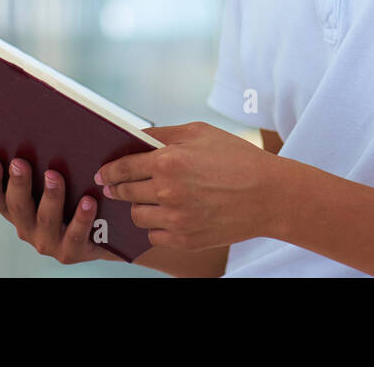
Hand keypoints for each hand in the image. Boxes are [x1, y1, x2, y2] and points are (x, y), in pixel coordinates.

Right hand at [0, 156, 122, 263]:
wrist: (102, 233)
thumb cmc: (73, 197)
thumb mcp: (54, 178)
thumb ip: (42, 161)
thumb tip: (41, 128)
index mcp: (16, 206)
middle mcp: (27, 225)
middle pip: (16, 206)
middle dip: (18, 183)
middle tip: (20, 163)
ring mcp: (47, 240)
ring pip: (45, 219)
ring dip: (50, 196)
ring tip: (54, 176)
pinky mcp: (71, 251)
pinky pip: (74, 235)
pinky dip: (81, 217)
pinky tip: (88, 201)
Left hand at [96, 122, 286, 251]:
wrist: (270, 195)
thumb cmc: (237, 158)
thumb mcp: (200, 132)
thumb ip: (164, 133)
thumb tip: (136, 136)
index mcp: (168, 161)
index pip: (123, 167)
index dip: (109, 171)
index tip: (103, 174)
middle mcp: (167, 191)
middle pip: (126, 193)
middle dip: (118, 189)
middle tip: (115, 188)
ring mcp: (176, 219)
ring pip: (138, 216)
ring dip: (139, 207)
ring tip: (149, 200)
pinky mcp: (185, 239)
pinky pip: (155, 237)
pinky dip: (157, 227)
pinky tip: (167, 216)